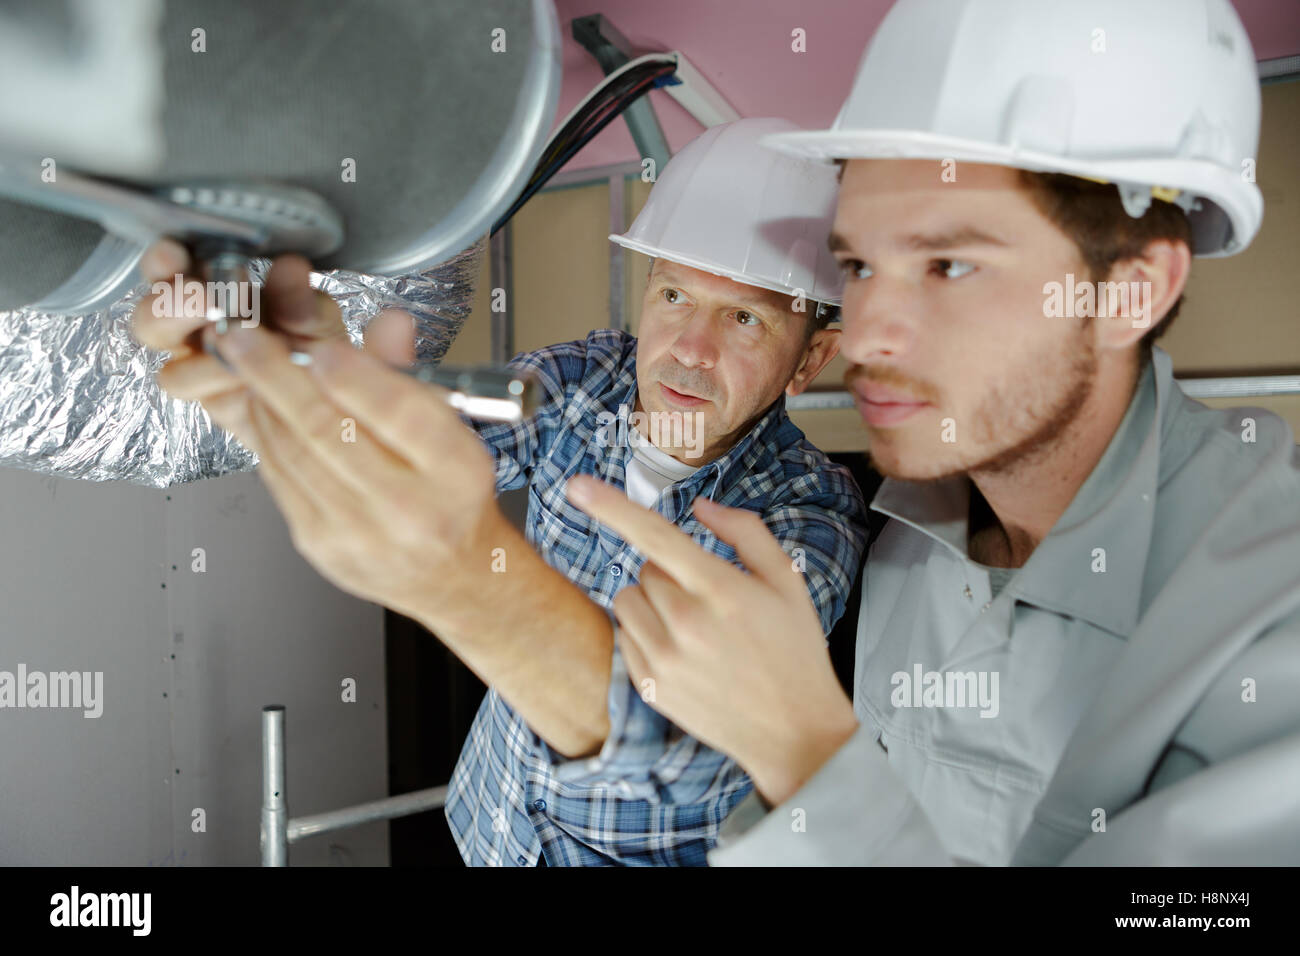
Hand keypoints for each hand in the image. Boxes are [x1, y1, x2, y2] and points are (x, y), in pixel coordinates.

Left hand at [153, 250, 500, 621]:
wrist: (448, 574)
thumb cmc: (450, 494)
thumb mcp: (453, 430)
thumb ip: (412, 375)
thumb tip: (387, 322)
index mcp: (456, 471)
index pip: (400, 414)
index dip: (353, 376)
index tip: (319, 346)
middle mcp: (412, 509)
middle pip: (331, 432)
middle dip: (277, 377)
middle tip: (243, 338)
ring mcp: (361, 533)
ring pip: (295, 454)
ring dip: (262, 400)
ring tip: (244, 361)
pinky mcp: (320, 545)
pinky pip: (280, 479)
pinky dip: (264, 435)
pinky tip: (260, 405)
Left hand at [564, 474, 858, 806]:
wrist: (795, 731)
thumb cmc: (794, 650)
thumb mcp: (787, 581)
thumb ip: (745, 533)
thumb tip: (702, 507)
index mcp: (720, 589)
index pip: (655, 536)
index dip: (611, 506)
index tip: (577, 485)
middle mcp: (685, 623)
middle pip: (645, 569)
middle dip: (671, 574)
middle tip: (710, 601)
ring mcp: (663, 658)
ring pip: (628, 600)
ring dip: (652, 602)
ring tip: (695, 627)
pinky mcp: (649, 685)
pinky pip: (625, 636)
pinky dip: (646, 634)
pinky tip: (685, 652)